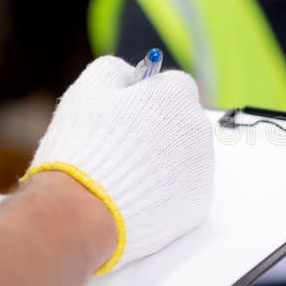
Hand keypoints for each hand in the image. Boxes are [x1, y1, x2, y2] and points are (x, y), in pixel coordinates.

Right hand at [25, 56, 213, 272]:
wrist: (83, 215)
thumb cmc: (83, 151)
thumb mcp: (87, 91)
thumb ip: (114, 70)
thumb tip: (131, 73)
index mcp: (175, 99)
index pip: (176, 84)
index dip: (151, 94)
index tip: (131, 108)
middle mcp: (198, 131)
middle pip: (184, 121)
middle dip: (160, 128)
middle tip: (123, 146)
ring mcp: (203, 170)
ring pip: (186, 155)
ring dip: (164, 160)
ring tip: (126, 175)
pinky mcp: (198, 203)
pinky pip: (184, 188)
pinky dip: (166, 190)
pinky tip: (137, 196)